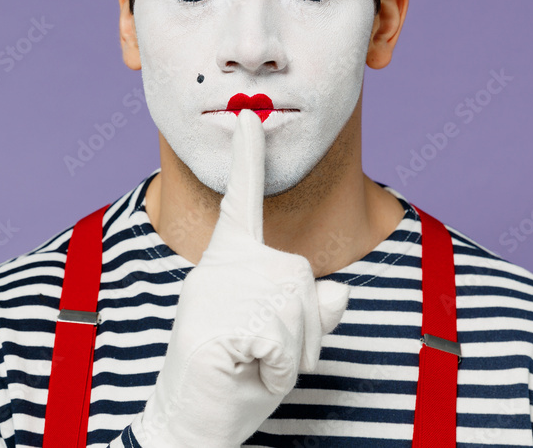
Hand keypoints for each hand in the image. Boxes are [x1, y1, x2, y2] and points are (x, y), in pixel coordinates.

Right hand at [131, 109, 350, 446]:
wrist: (194, 421)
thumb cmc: (239, 376)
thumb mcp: (287, 339)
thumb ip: (311, 310)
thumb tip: (338, 293)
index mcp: (232, 260)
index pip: (242, 201)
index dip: (249, 157)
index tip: (249, 115)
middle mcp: (220, 265)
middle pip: (303, 276)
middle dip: (304, 329)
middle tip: (267, 356)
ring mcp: (213, 291)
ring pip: (297, 308)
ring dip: (292, 352)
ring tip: (253, 363)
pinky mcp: (214, 324)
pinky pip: (282, 340)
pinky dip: (279, 369)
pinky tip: (247, 372)